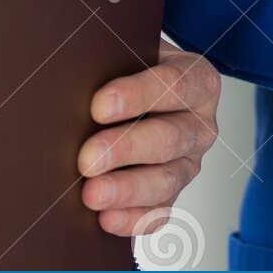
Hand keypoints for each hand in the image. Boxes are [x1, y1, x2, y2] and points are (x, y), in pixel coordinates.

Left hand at [77, 40, 220, 237]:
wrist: (139, 93)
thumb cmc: (131, 70)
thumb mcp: (131, 53)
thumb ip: (113, 61)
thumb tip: (71, 73)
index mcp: (198, 81)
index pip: (174, 85)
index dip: (137, 95)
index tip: (98, 106)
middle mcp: (200, 125)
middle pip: (168, 138)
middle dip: (125, 149)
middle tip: (88, 158)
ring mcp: (189, 163)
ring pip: (166, 181)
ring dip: (126, 190)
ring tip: (91, 194)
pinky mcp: (172, 195)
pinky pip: (158, 213)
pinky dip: (131, 219)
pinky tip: (105, 219)